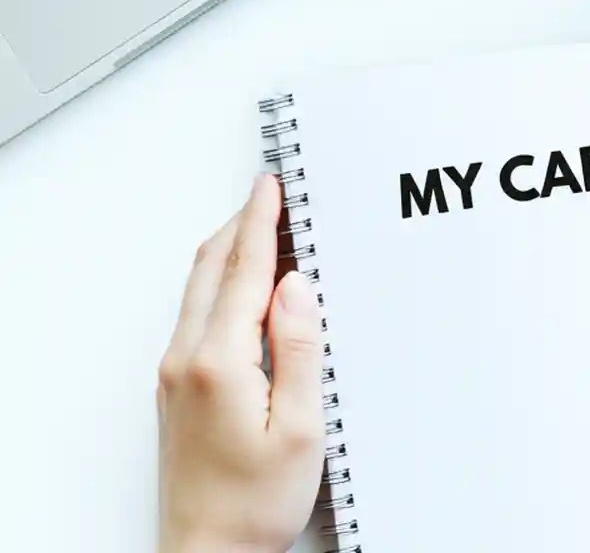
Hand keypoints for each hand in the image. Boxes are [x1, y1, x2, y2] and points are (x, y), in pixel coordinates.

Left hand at [157, 175, 324, 552]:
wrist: (209, 551)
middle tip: (270, 194)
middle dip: (242, 224)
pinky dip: (224, 285)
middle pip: (211, 269)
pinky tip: (249, 290)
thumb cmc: (255, 502)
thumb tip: (297, 286)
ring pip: (200, 289)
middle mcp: (186, 359)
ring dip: (231, 252)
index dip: (260, 221)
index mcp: (219, 361)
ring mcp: (176, 372)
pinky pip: (198, 315)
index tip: (271, 186)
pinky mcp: (178, 387)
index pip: (243, 272)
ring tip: (265, 231)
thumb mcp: (301, 427)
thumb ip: (299, 348)